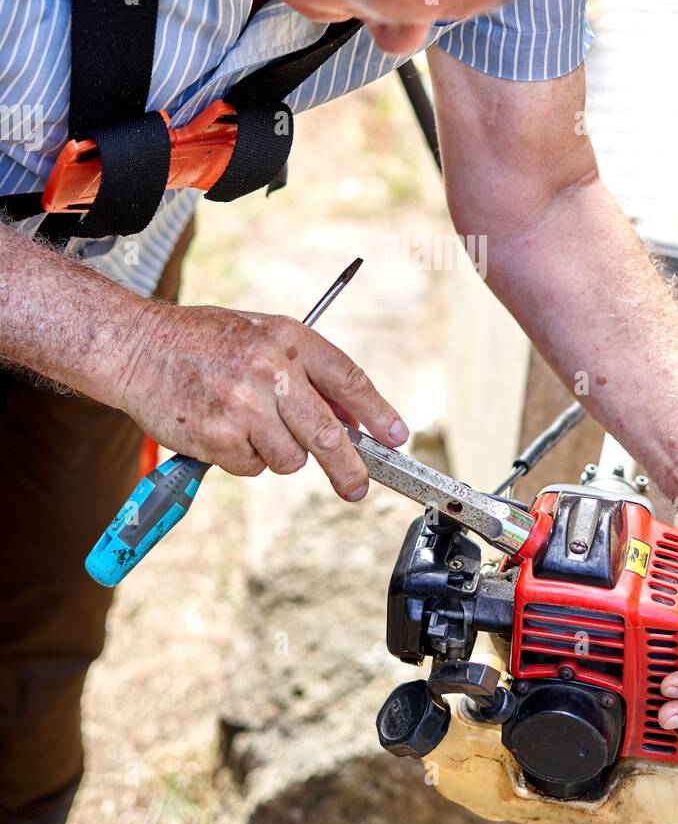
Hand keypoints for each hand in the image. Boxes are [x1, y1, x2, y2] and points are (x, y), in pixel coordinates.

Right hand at [115, 302, 407, 498]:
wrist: (136, 346)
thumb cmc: (201, 341)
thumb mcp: (261, 336)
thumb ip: (303, 372)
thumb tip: (348, 419)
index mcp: (289, 338)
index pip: (348, 380)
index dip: (377, 413)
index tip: (395, 437)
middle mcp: (271, 370)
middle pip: (328, 434)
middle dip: (349, 468)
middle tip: (356, 487)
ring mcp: (245, 405)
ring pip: (289, 458)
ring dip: (275, 453)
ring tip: (245, 424)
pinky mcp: (219, 435)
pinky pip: (252, 467)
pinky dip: (241, 459)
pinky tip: (220, 430)